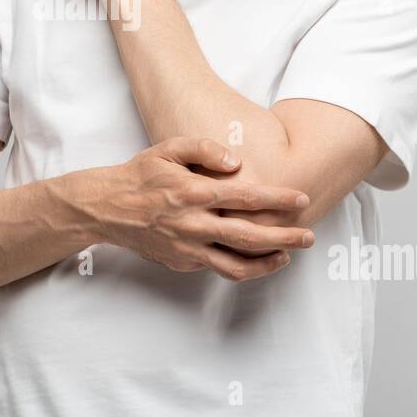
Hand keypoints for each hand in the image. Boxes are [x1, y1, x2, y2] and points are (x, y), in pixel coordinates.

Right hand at [62, 137, 314, 281]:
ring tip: (288, 256)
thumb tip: (236, 162)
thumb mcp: (168, 148)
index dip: (278, 200)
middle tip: (309, 237)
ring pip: (237, 264)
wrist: (106, 208)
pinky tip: (256, 259)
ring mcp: (188, 248)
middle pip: (250, 237)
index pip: (246, 198)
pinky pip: (217, 268)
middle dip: (285, 238)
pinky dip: (241, 266)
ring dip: (268, 263)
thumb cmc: (141, 174)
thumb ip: (203, 148)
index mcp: (194, 192)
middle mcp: (194, 223)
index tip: (301, 199)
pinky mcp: (182, 263)